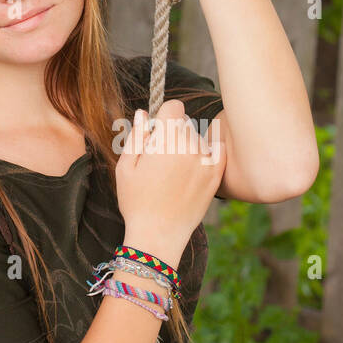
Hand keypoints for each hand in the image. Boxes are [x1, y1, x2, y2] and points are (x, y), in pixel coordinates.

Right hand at [116, 98, 224, 259]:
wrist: (159, 235)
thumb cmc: (137, 202)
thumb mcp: (126, 167)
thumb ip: (137, 135)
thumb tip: (144, 113)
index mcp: (166, 140)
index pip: (174, 107)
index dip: (163, 116)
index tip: (157, 131)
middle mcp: (190, 146)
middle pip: (185, 123)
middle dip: (173, 134)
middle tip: (160, 158)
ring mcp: (206, 161)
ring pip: (198, 139)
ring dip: (188, 147)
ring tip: (174, 174)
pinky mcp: (216, 175)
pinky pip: (216, 152)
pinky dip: (206, 155)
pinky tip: (192, 171)